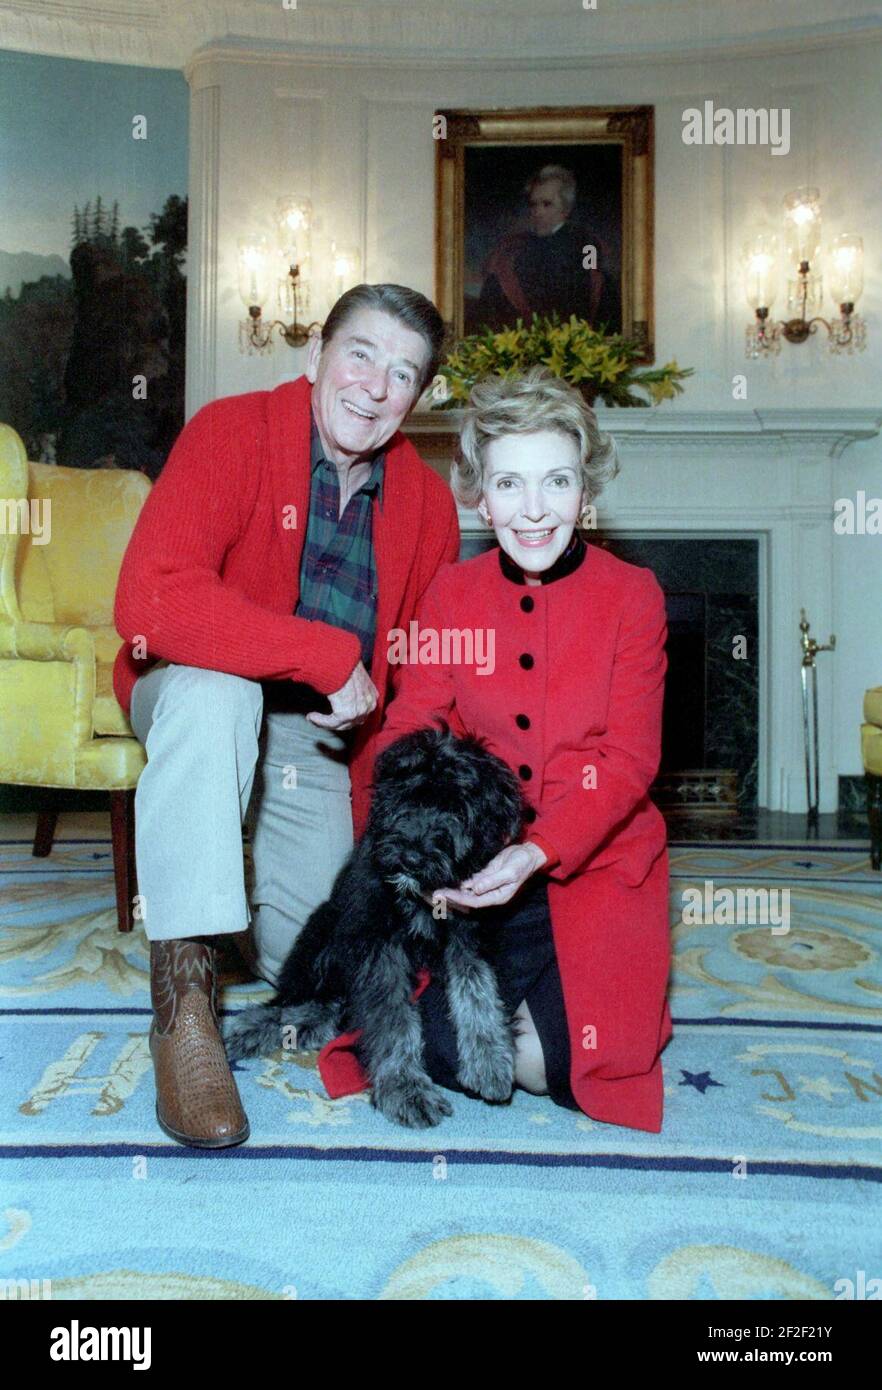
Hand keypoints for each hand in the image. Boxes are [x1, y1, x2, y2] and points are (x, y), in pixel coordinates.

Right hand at [306, 660, 377, 731]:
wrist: (339, 660)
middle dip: (337, 723)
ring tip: (313, 717)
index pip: (361, 714)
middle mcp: (369, 705)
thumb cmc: (343, 664)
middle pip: (353, 722)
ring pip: (342, 724)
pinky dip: (320, 721)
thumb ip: (353, 687)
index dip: (346, 717)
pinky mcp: (347, 714)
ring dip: (326, 723)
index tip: (333, 715)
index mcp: (372, 696)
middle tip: (323, 720)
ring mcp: (359, 711)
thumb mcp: (354, 676)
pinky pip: (332, 723)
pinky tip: (311, 716)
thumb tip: (343, 692)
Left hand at [430, 842, 547, 911]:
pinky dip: (458, 880)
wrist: (528, 853)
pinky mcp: (483, 874)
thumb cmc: (522, 864)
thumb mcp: (510, 873)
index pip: (473, 901)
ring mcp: (485, 884)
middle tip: (433, 894)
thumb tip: (475, 888)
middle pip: (466, 899)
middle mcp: (489, 893)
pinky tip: (446, 878)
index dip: (458, 898)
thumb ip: (493, 881)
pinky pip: (468, 880)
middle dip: (450, 897)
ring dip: (452, 889)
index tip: (444, 894)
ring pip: (465, 890)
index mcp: (497, 897)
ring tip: (435, 888)